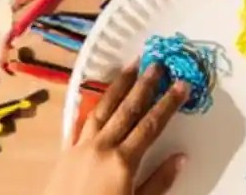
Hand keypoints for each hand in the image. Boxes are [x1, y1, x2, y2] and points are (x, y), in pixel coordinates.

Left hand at [44, 63, 188, 194]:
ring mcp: (80, 147)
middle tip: (156, 63)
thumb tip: (180, 157)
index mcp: (123, 162)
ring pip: (102, 108)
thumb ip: (158, 183)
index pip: (151, 126)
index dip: (167, 104)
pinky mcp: (65, 153)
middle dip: (143, 85)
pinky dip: (88, 106)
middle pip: (127, 110)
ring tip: (130, 66)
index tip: (181, 84)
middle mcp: (101, 147)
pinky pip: (78, 122)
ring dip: (118, 86)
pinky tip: (91, 94)